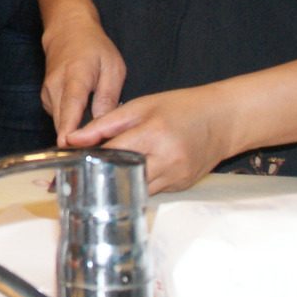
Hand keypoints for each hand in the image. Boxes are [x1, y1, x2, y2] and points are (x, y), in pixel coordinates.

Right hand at [40, 10, 126, 143]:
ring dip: (74, 133)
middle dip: (76, 140)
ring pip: (60, 122)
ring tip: (94, 137)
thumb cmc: (94, 48)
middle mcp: (55, 86)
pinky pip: (58, 118)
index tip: (67, 145)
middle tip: (95, 153)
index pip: (71, 105)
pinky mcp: (46, 99)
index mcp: (76, 76)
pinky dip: (70, 124)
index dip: (69, 127)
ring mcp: (47, 93)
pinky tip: (83, 122)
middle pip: (62, 120)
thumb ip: (108, 96)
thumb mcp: (112, 67)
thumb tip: (103, 124)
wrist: (67, 30)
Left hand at [66, 87, 234, 193]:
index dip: (90, 157)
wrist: (223, 119)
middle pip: (122, 176)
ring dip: (121, 181)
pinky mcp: (182, 186)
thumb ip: (105, 123)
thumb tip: (72, 139)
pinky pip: (152, 190)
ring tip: (110, 171)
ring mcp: (176, 176)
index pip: (111, 153)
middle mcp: (166, 159)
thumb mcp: (141, 106)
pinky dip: (140, 182)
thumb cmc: (181, 107)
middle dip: (103, 173)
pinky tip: (137, 171)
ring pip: (135, 188)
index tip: (73, 160)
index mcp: (153, 134)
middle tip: (87, 170)